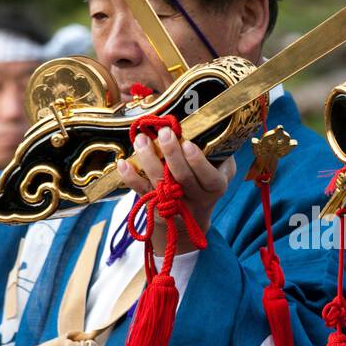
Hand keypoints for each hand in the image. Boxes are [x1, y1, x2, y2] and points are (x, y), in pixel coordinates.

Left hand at [116, 125, 234, 255]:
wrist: (189, 218)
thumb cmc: (205, 182)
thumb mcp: (222, 170)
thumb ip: (221, 153)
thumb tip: (212, 126)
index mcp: (214, 187)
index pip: (208, 177)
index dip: (198, 162)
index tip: (188, 144)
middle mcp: (195, 198)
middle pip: (183, 179)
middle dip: (172, 154)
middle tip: (165, 133)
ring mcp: (173, 203)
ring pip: (160, 183)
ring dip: (149, 159)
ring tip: (141, 139)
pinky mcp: (154, 205)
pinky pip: (140, 191)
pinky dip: (129, 178)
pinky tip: (123, 163)